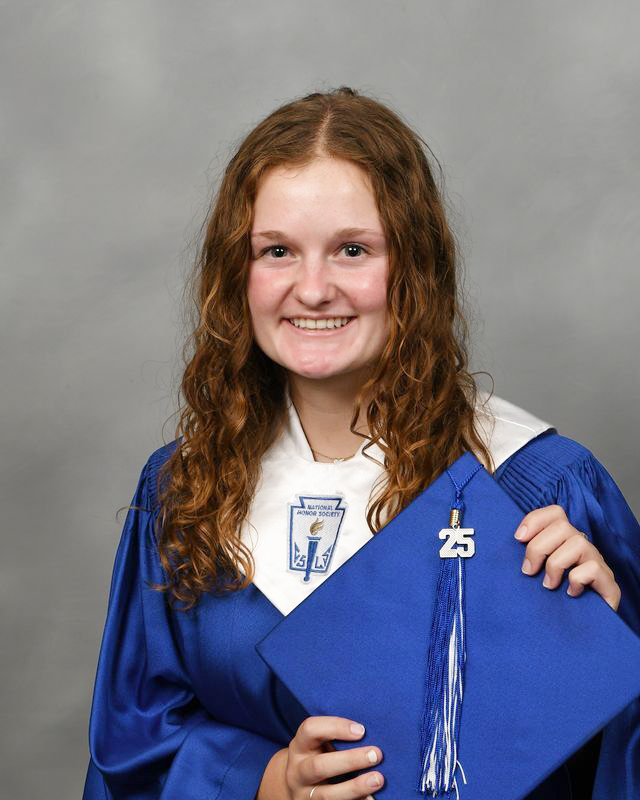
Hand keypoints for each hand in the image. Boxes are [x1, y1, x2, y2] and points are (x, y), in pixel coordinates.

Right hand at [258, 716, 383, 799]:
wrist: (297, 786)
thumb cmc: (317, 755)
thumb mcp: (318, 743)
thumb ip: (335, 737)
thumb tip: (370, 731)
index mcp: (299, 746)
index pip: (310, 730)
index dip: (336, 727)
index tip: (362, 730)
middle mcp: (298, 771)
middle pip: (319, 766)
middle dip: (350, 760)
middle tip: (376, 754)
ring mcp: (304, 795)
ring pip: (327, 795)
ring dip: (355, 787)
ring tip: (378, 779)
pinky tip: (372, 799)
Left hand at [514, 505, 620, 610]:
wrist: (583, 631)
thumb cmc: (553, 600)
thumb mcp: (536, 575)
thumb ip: (527, 558)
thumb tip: (509, 547)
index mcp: (564, 541)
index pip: (555, 513)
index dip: (535, 520)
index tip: (518, 538)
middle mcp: (582, 547)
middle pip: (562, 526)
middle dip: (538, 547)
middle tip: (529, 570)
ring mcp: (597, 563)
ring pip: (578, 543)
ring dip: (556, 564)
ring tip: (548, 585)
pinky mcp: (609, 583)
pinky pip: (593, 568)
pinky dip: (576, 579)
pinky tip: (570, 593)